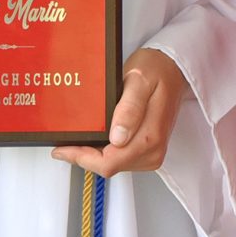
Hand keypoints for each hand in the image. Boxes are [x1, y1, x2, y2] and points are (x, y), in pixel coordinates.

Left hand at [51, 48, 186, 178]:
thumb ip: (129, 108)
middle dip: (85, 157)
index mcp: (150, 136)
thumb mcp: (139, 80)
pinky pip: (121, 160)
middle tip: (64, 143)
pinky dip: (105, 152)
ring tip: (79, 139)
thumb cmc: (156, 70)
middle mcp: (153, 149)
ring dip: (94, 156)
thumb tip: (118, 137)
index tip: (63, 148)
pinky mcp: (149, 151)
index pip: (109, 162)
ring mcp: (152, 152)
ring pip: (114, 166)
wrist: (172, 69)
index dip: (82, 158)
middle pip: (109, 167)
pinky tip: (97, 139)